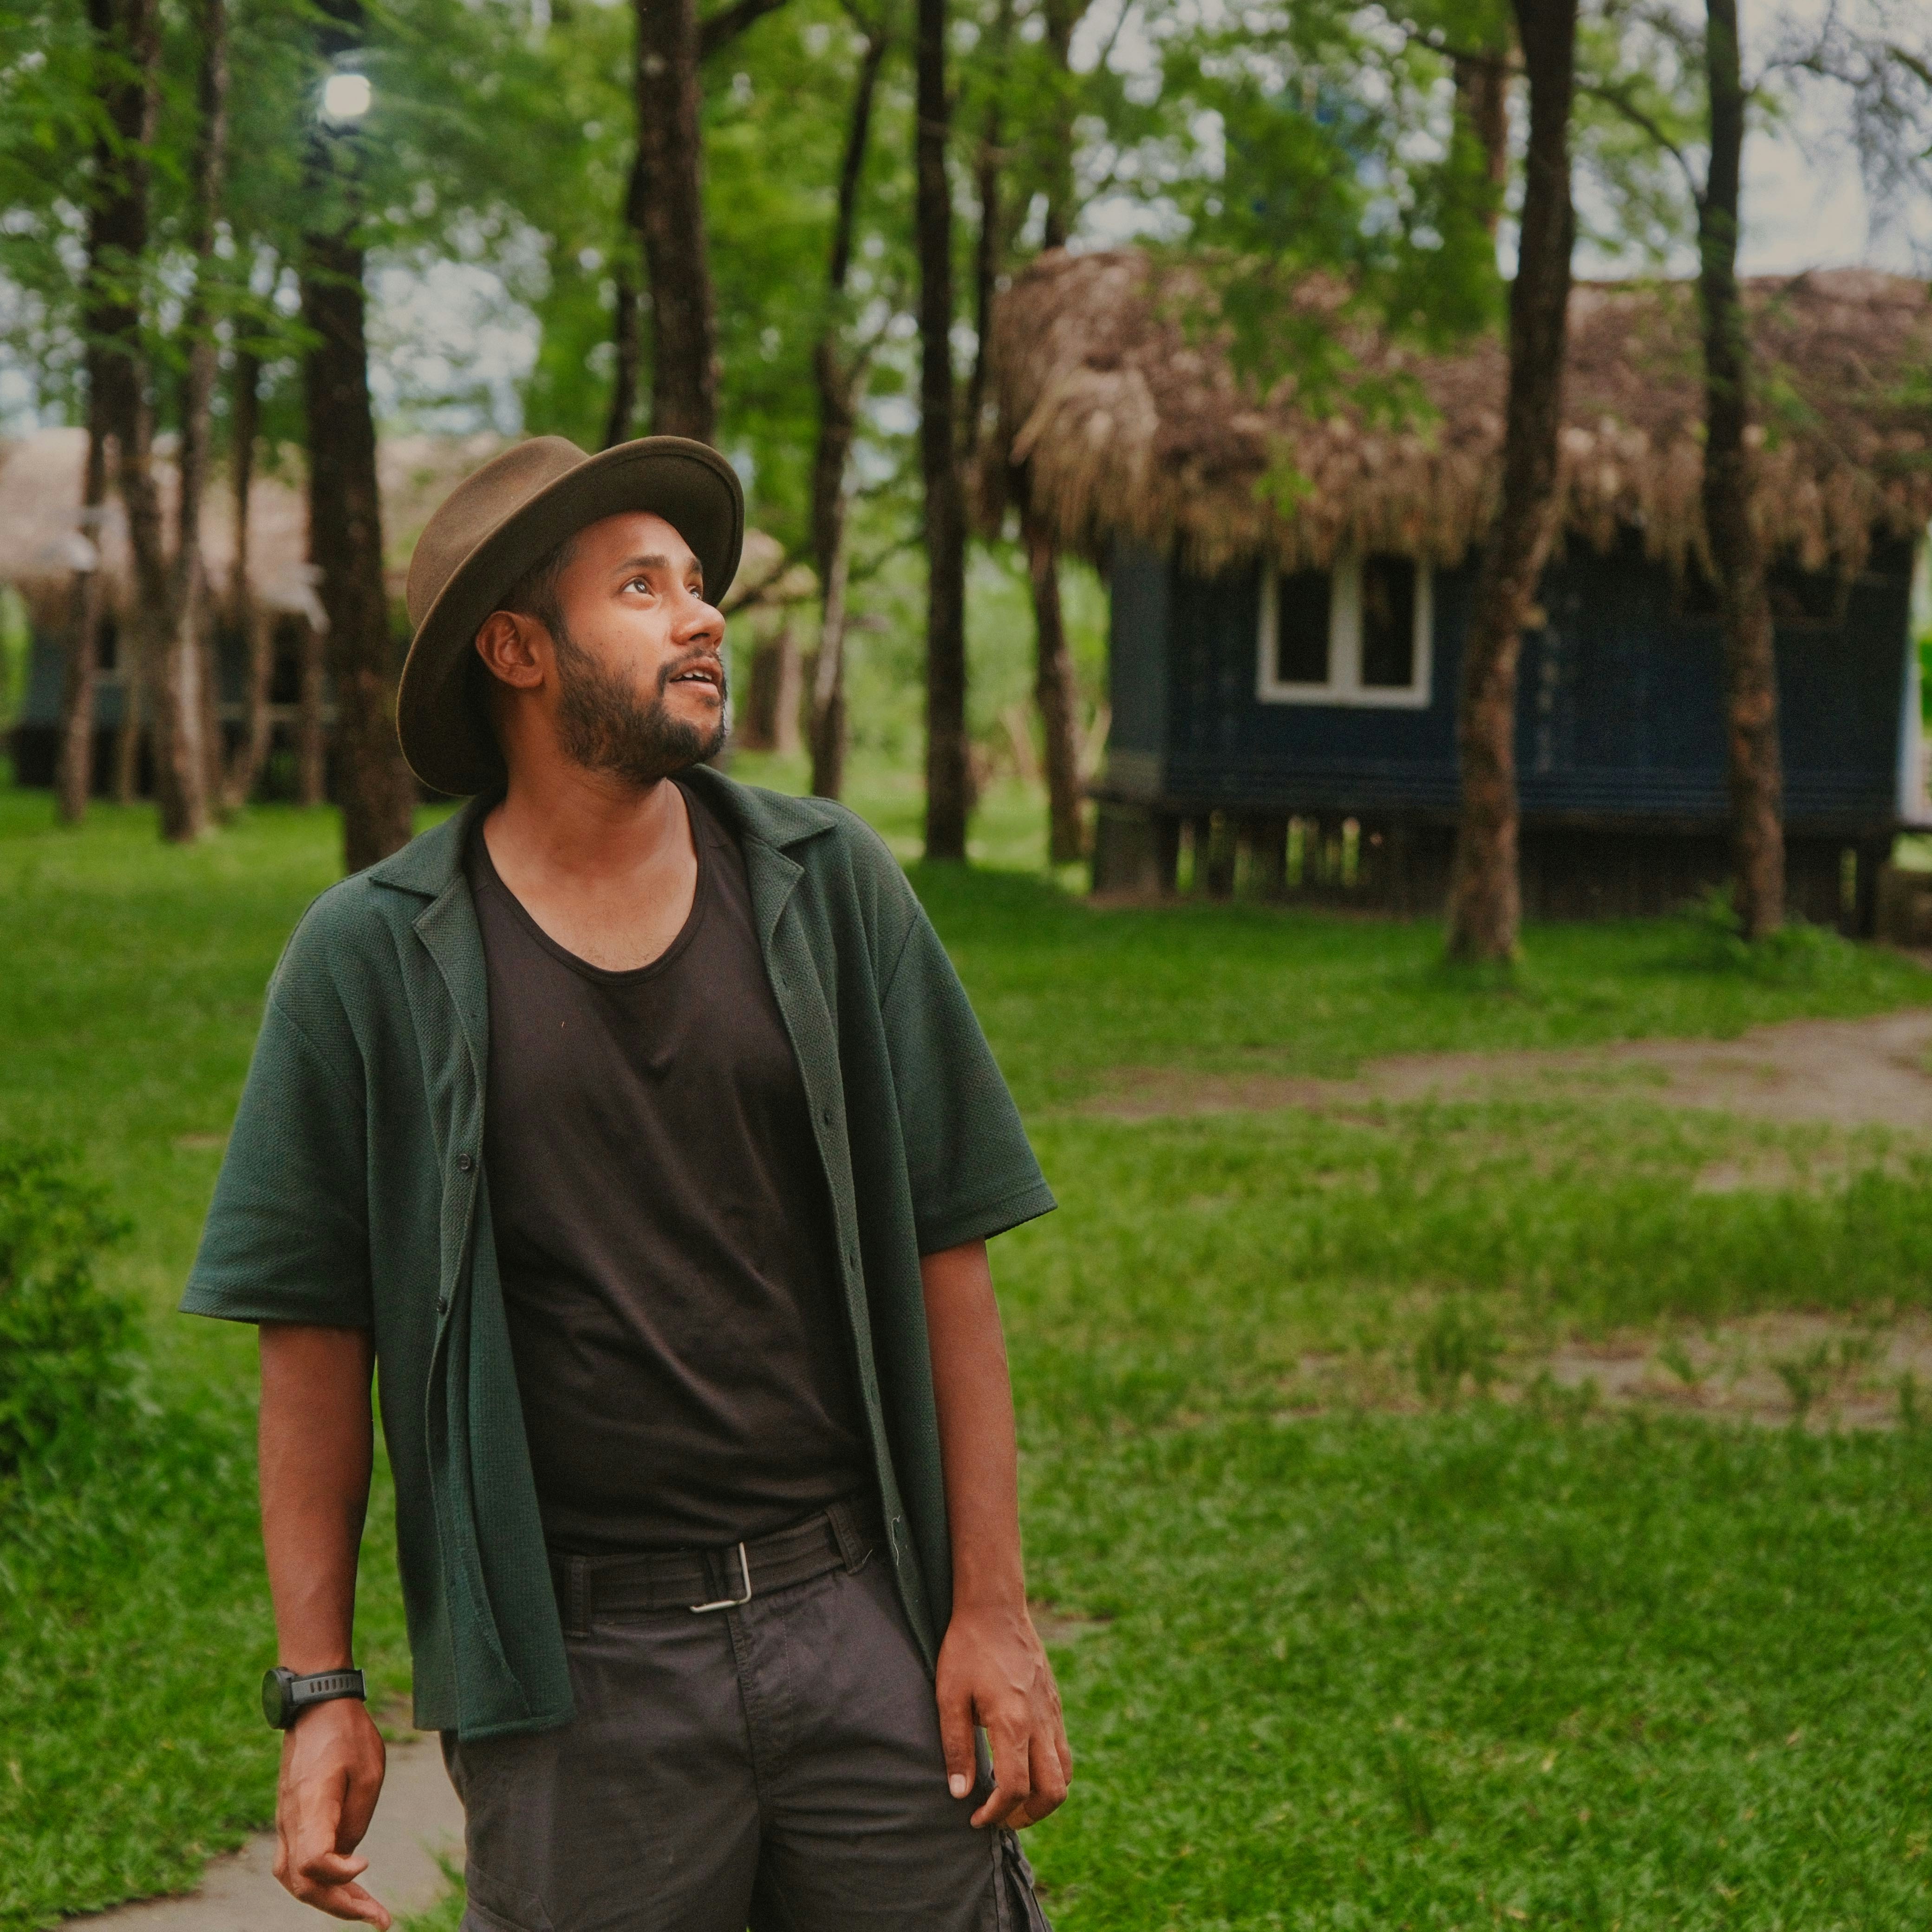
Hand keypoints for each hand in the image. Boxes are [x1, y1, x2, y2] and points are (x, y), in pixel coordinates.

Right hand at [272, 1697, 390, 1925]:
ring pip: (294, 1879)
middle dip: (341, 1905)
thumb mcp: (368, 1771)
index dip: (338, 1874)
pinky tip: (346, 1885)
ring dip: (328, 1898)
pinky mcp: (289, 1820)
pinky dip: (318, 1881)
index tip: (366, 1867)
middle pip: (302, 1882)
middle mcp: (290, 1820)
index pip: (312, 1860)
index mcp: (311, 1804)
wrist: (316, 1707)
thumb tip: (349, 1861)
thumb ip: (357, 1820)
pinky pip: (295, 1863)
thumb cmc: (348, 1735)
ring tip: (366, 1910)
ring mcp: (285, 1822)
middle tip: (379, 1918)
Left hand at [935, 1600, 1072, 1829]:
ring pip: (1065, 1774)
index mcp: (1013, 1722)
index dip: (997, 1813)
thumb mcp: (950, 1696)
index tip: (976, 1818)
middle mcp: (1040, 1722)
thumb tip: (960, 1794)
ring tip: (1014, 1798)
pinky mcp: (1055, 1704)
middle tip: (1000, 1816)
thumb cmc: (967, 1649)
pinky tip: (1022, 1763)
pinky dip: (1049, 1771)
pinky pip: (1063, 1750)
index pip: (1016, 1788)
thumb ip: (956, 1747)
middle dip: (1028, 1816)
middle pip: (1053, 1792)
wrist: (995, 1608)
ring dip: (1044, 1797)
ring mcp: (1052, 1713)